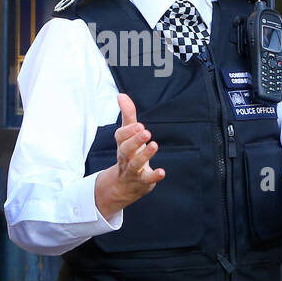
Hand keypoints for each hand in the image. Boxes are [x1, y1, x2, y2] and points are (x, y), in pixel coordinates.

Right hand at [94, 92, 164, 219]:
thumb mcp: (128, 135)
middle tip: (145, 132)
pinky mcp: (142, 181)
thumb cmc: (129, 154)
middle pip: (126, 149)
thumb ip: (128, 115)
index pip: (120, 137)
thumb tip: (121, 95)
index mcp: (122, 145)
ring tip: (154, 145)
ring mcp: (133, 170)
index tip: (138, 125)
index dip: (128, 131)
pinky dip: (154, 176)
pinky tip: (162, 172)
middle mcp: (125, 157)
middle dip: (134, 140)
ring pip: (135, 163)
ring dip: (145, 154)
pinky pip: (147, 179)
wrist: (124, 185)